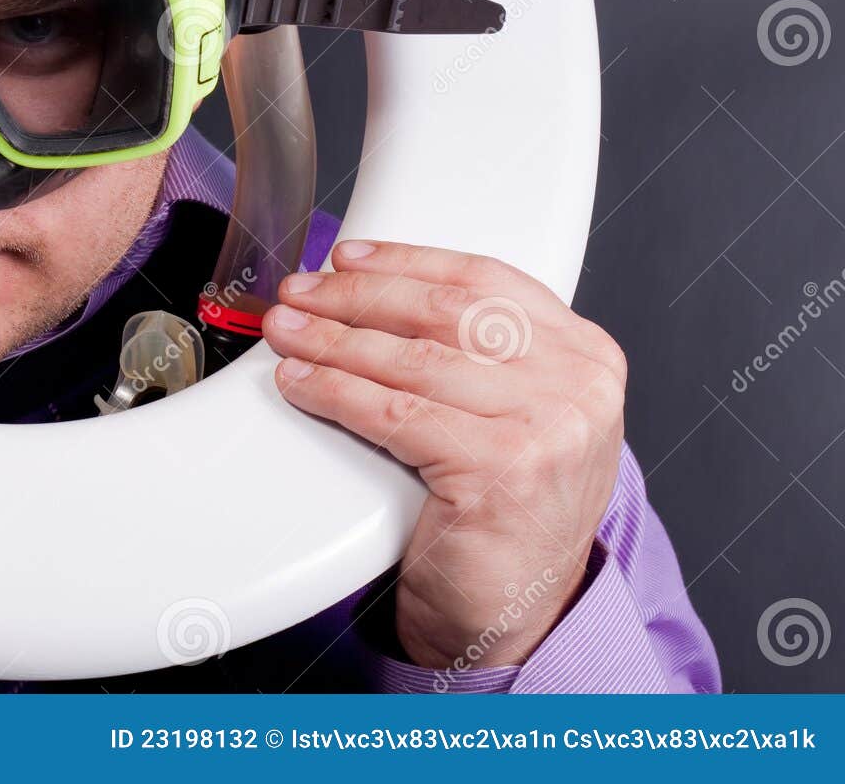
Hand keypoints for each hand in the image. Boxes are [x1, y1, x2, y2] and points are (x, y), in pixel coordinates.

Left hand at [263, 240, 625, 669]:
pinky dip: (336, 391)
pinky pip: (393, 414)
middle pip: (442, 313)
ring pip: (410, 360)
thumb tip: (377, 291)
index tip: (348, 257)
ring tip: (287, 331)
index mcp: (585, 355)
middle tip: (299, 291)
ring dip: (332, 340)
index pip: (484, 280)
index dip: (406, 261)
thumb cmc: (510, 514)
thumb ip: (482, 354)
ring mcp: (545, 428)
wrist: (524, 615)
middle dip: (356, 296)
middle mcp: (575, 386)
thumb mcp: (523, 414)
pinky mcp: (500, 470)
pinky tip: (302, 382)